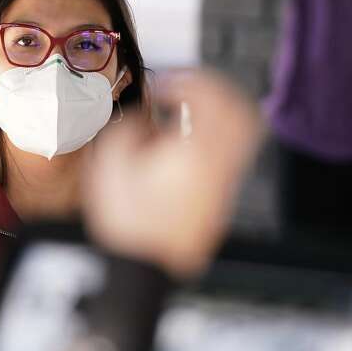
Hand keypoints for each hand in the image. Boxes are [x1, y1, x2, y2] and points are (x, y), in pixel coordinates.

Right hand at [84, 70, 263, 278]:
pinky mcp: (218, 203)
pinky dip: (210, 142)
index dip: (185, 80)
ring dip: (216, 117)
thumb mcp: (110, 164)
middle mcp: (221, 166)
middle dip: (214, 91)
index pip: (210, 97)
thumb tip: (139, 117)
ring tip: (185, 118)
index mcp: (198, 151)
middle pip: (241, 111)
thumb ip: (127, 127)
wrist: (142, 270)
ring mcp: (224, 186)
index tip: (163, 84)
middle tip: (187, 89)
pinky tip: (178, 150)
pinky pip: (227, 159)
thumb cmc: (127, 222)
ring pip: (240, 136)